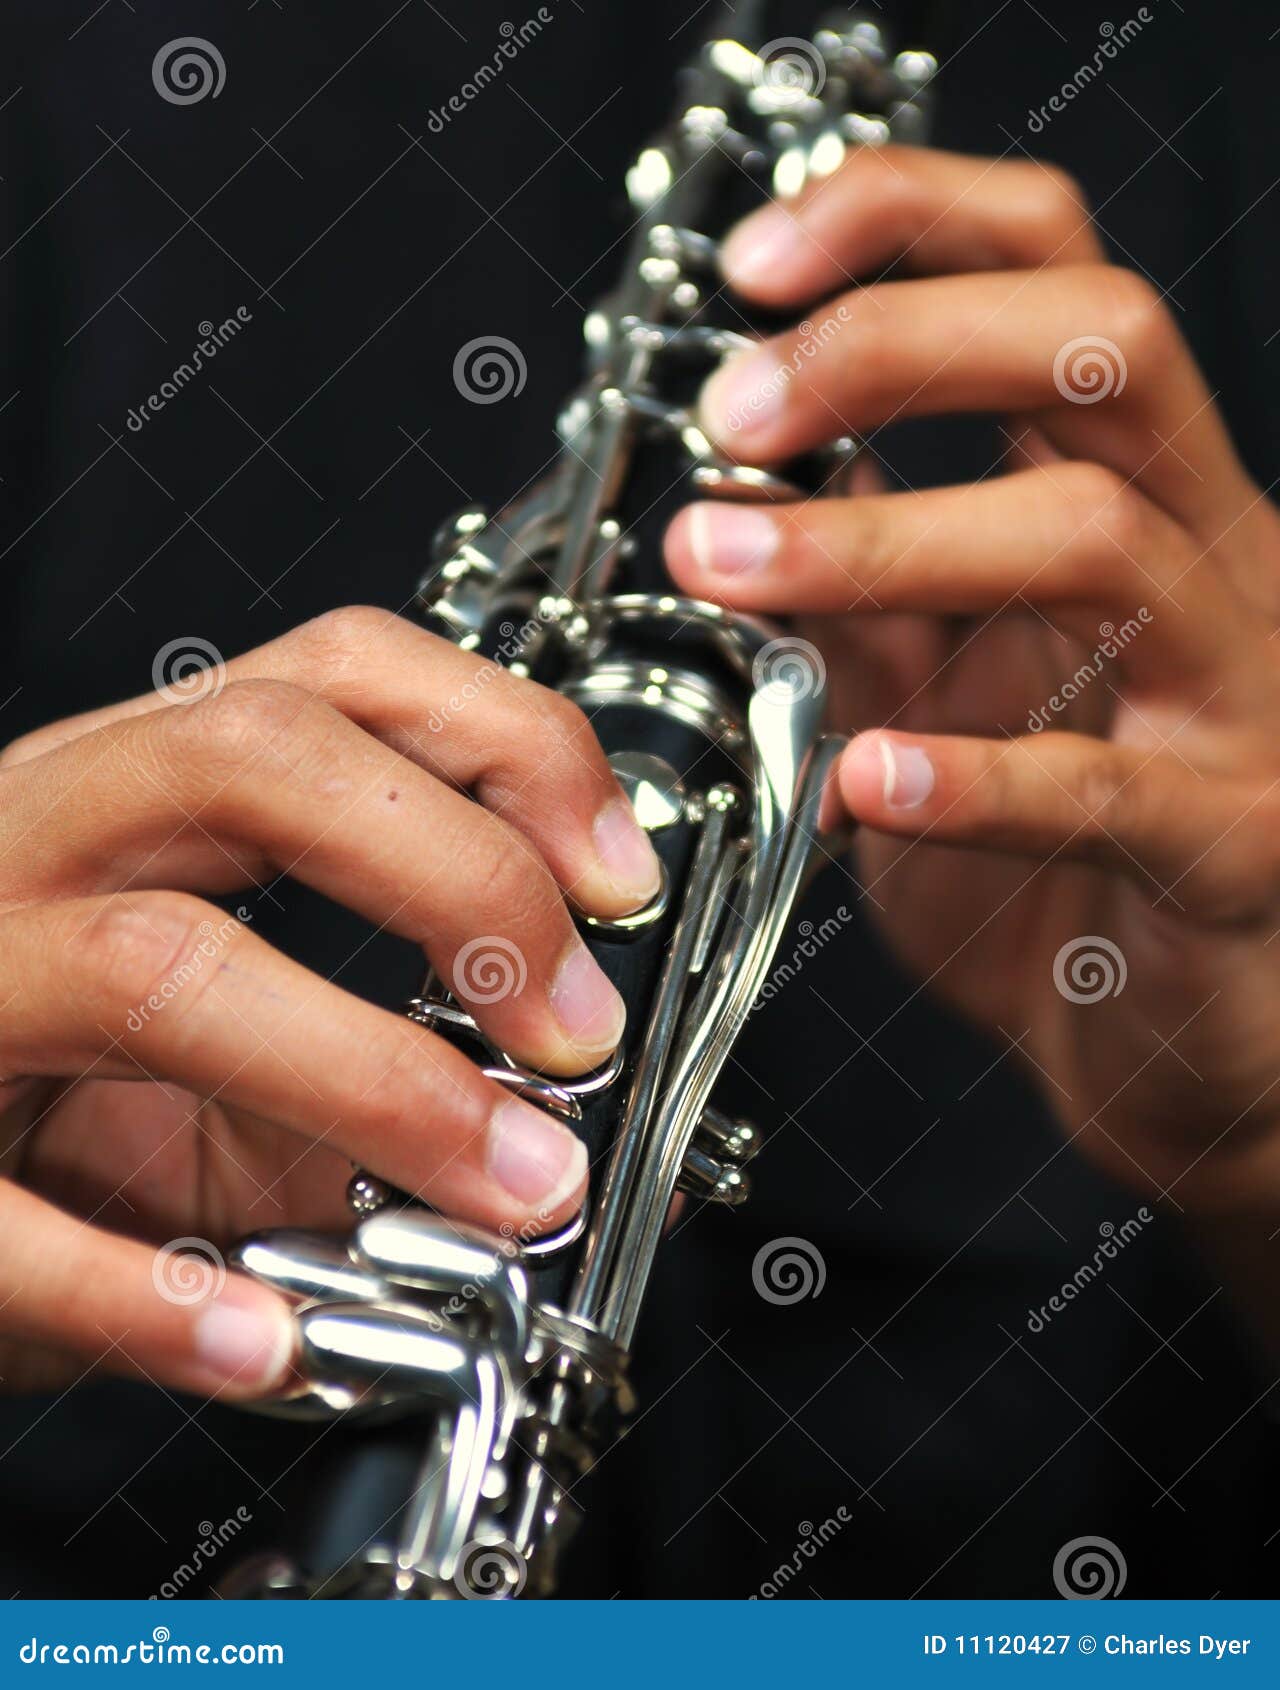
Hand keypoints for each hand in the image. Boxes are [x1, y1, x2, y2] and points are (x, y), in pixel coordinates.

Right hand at [0, 607, 659, 1396]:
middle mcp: (38, 843)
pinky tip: (270, 1340)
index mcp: (138, 795)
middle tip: (580, 1028)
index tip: (616, 878)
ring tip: (505, 1182)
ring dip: (373, 1077)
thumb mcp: (231, 1069)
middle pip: (258, 758)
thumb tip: (576, 1148)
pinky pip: (8, 1216)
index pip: (338, 676)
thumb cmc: (44, 1110)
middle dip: (466, 878)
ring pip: (154, 957)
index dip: (504, 747)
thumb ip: (389, 1085)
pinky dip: (156, 1290)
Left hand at [665, 147, 1279, 1224]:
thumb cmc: (1057, 867)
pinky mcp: (1233, 843)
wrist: (1178, 1041)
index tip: (757, 261)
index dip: (911, 226)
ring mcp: (1230, 694)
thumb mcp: (941, 697)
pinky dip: (979, 777)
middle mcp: (1198, 562)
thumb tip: (742, 495)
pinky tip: (866, 777)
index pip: (1051, 277)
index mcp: (1128, 502)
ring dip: (887, 537)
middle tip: (734, 409)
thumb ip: (864, 601)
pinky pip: (1113, 792)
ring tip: (731, 566)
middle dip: (897, 338)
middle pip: (1099, 347)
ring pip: (1099, 539)